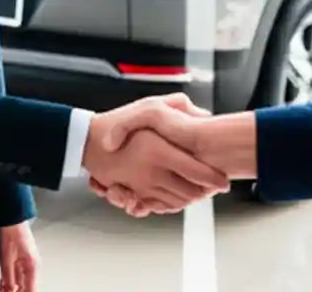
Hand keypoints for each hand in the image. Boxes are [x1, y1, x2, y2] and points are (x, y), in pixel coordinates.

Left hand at [0, 222, 38, 291]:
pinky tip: (2, 282)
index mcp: (32, 266)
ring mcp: (26, 263)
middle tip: (3, 291)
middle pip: (25, 288)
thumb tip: (10, 290)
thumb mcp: (7, 259)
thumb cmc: (11, 232)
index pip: (31, 290)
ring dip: (10, 287)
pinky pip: (16, 275)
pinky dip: (9, 280)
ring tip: (0, 287)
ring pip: (20, 283)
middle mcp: (31, 266)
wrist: (10, 219)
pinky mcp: (20, 260)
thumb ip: (8, 277)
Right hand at [89, 111, 258, 216]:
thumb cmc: (119, 120)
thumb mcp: (151, 105)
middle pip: (191, 194)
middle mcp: (152, 172)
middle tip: (212, 186)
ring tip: (198, 190)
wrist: (88, 139)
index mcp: (160, 151)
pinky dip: (170, 204)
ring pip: (177, 202)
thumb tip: (206, 116)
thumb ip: (180, 105)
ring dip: (189, 199)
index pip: (199, 173)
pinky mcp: (133, 193)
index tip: (224, 181)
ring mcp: (142, 185)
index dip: (215, 180)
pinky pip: (159, 206)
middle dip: (204, 192)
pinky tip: (174, 193)